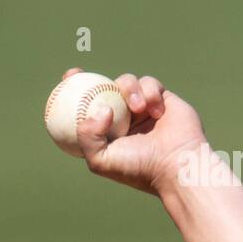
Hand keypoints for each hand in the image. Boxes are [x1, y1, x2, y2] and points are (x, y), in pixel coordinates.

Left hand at [63, 67, 208, 195]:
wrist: (176, 164)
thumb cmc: (138, 167)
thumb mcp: (101, 160)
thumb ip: (87, 136)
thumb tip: (99, 108)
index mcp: (108, 133)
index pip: (86, 110)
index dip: (73, 93)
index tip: (66, 80)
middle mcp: (123, 119)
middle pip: (104, 90)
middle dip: (89, 77)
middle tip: (80, 74)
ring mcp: (142, 108)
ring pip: (126, 83)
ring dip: (129, 89)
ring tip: (137, 108)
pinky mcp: (162, 99)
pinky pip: (150, 83)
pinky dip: (150, 92)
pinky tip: (154, 110)